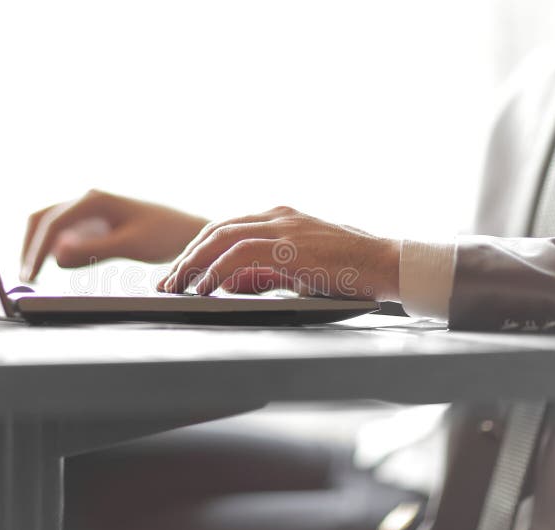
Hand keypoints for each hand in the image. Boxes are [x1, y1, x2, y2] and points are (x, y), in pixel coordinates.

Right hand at [21, 189, 207, 281]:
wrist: (187, 231)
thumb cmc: (164, 235)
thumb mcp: (129, 245)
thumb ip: (93, 250)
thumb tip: (56, 255)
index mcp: (94, 199)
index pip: (52, 225)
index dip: (35, 252)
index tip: (29, 278)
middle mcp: (88, 199)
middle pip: (43, 220)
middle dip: (29, 248)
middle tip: (25, 279)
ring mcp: (90, 210)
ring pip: (51, 225)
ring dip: (38, 247)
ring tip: (33, 276)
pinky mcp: (95, 223)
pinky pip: (65, 233)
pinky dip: (53, 249)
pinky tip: (54, 267)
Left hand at [157, 206, 399, 300]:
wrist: (387, 263)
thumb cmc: (349, 270)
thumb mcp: (299, 270)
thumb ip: (264, 274)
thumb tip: (228, 284)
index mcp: (280, 218)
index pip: (227, 228)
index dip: (199, 249)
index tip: (181, 270)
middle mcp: (277, 217)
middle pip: (217, 230)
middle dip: (188, 256)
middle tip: (168, 280)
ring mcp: (284, 228)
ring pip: (222, 238)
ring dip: (194, 263)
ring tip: (177, 286)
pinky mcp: (289, 246)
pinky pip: (240, 255)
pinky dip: (216, 271)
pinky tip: (204, 288)